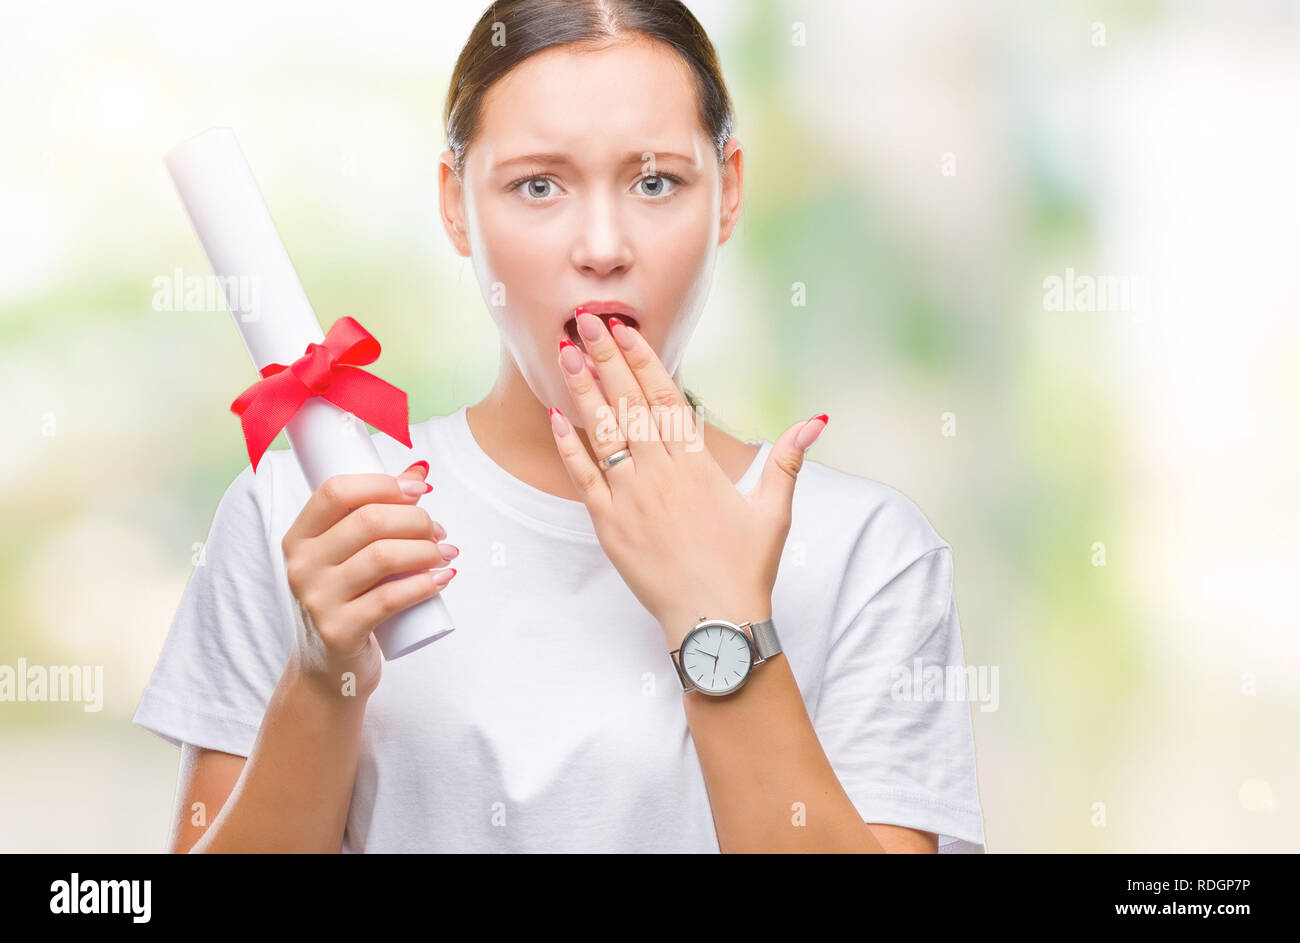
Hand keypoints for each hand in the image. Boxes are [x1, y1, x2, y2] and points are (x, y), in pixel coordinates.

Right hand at [281, 461, 456, 697]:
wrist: (330, 669)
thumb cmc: (347, 599)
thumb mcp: (349, 555)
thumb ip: (376, 511)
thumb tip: (418, 471)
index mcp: (299, 537)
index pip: (336, 491)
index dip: (383, 484)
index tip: (420, 491)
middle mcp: (301, 566)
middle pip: (368, 521)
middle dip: (415, 520)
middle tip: (439, 531)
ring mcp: (317, 600)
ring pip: (383, 557)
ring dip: (426, 550)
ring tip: (446, 554)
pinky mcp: (339, 631)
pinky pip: (390, 599)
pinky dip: (425, 584)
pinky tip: (444, 578)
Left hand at [547, 309, 826, 646]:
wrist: (713, 623)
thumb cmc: (746, 568)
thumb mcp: (775, 510)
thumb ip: (789, 458)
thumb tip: (818, 419)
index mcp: (699, 466)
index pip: (667, 399)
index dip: (644, 361)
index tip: (627, 329)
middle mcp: (662, 475)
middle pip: (629, 404)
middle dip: (606, 358)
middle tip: (585, 320)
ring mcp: (631, 499)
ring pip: (602, 432)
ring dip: (583, 390)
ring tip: (565, 352)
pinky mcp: (609, 525)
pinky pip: (583, 476)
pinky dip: (570, 445)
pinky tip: (557, 415)